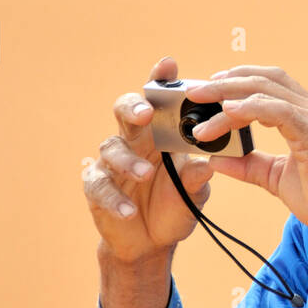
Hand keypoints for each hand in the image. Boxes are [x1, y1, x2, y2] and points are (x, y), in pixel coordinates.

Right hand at [83, 56, 214, 262]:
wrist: (152, 242)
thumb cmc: (174, 205)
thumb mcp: (194, 191)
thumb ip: (199, 175)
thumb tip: (210, 162)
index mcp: (159, 134)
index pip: (158, 100)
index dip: (160, 80)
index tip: (168, 64)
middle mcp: (133, 141)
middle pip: (125, 111)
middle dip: (135, 108)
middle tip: (147, 114)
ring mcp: (111, 163)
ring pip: (111, 148)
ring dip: (128, 161)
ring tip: (145, 175)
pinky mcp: (97, 187)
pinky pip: (100, 186)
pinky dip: (115, 198)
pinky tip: (129, 210)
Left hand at [184, 65, 307, 244]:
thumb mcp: (276, 179)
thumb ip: (248, 165)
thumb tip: (215, 159)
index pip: (270, 84)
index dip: (239, 80)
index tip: (210, 89)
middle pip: (264, 80)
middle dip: (226, 82)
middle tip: (194, 90)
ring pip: (266, 91)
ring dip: (229, 94)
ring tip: (201, 102)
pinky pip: (278, 112)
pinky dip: (250, 108)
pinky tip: (227, 112)